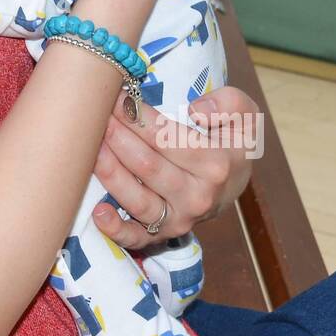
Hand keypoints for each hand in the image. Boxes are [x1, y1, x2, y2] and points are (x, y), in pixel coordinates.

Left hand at [87, 84, 258, 250]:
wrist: (235, 180)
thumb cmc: (231, 140)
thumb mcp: (243, 114)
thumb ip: (229, 103)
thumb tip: (196, 111)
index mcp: (215, 164)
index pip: (166, 137)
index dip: (136, 116)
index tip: (116, 97)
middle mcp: (198, 196)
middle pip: (147, 165)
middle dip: (117, 137)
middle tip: (96, 115)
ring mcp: (181, 218)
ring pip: (137, 199)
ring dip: (110, 172)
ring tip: (91, 147)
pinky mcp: (166, 234)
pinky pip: (139, 238)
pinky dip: (117, 230)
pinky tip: (99, 213)